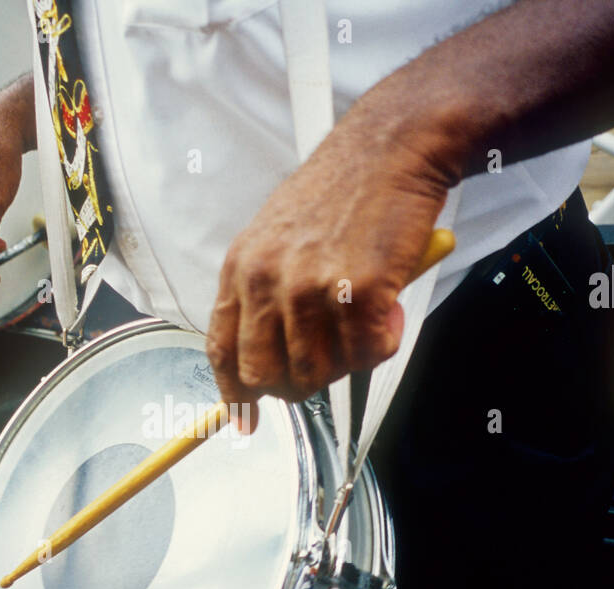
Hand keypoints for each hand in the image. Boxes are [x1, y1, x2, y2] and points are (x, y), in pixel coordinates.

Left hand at [206, 113, 457, 432]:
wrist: (391, 146)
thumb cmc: (342, 189)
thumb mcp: (277, 234)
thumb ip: (264, 291)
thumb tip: (266, 357)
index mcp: (241, 267)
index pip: (222, 350)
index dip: (235, 394)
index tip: (246, 418)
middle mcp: (267, 280)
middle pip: (267, 376)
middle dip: (298, 384)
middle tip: (329, 363)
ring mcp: (312, 288)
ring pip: (320, 371)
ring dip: (348, 358)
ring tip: (364, 316)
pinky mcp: (359, 292)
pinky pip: (368, 354)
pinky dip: (385, 342)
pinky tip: (390, 307)